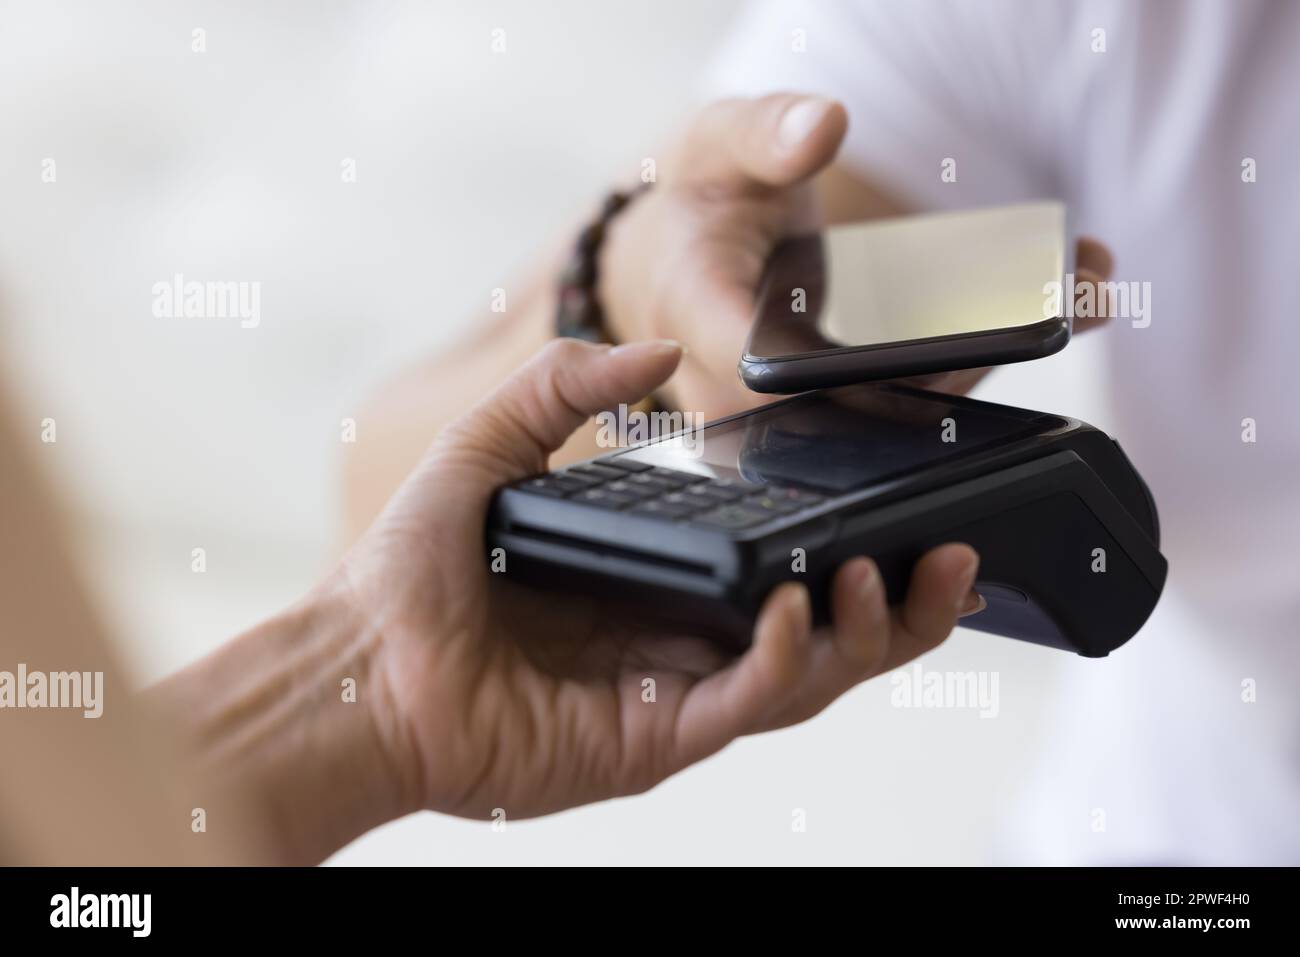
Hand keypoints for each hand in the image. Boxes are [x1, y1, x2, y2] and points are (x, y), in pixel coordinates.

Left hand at [332, 337, 981, 821]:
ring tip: (892, 573)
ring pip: (807, 677)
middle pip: (824, 632)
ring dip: (865, 631)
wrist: (357, 662)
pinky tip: (795, 609)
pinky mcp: (652, 739)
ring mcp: (673, 694)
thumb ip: (565, 388)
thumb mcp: (489, 448)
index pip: (783, 568)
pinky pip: (744, 704)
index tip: (905, 500)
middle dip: (901, 602)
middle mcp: (682, 641)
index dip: (851, 542)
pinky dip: (784, 660)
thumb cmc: (413, 568)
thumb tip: (657, 354)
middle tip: (956, 556)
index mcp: (663, 580)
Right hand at [598, 93, 1115, 413]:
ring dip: (1000, 354)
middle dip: (966, 358)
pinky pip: (922, 387)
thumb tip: (822, 128)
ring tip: (1089, 286)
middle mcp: (751, 382)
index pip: (760, 370)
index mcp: (700, 317)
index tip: (940, 338)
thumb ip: (762, 135)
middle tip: (1063, 302)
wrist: (694, 252)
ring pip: (902, 406)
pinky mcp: (854, 393)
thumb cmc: (701, 203)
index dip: (847, 372)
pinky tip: (1069, 295)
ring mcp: (809, 399)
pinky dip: (995, 347)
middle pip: (857, 405)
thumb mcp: (715, 146)